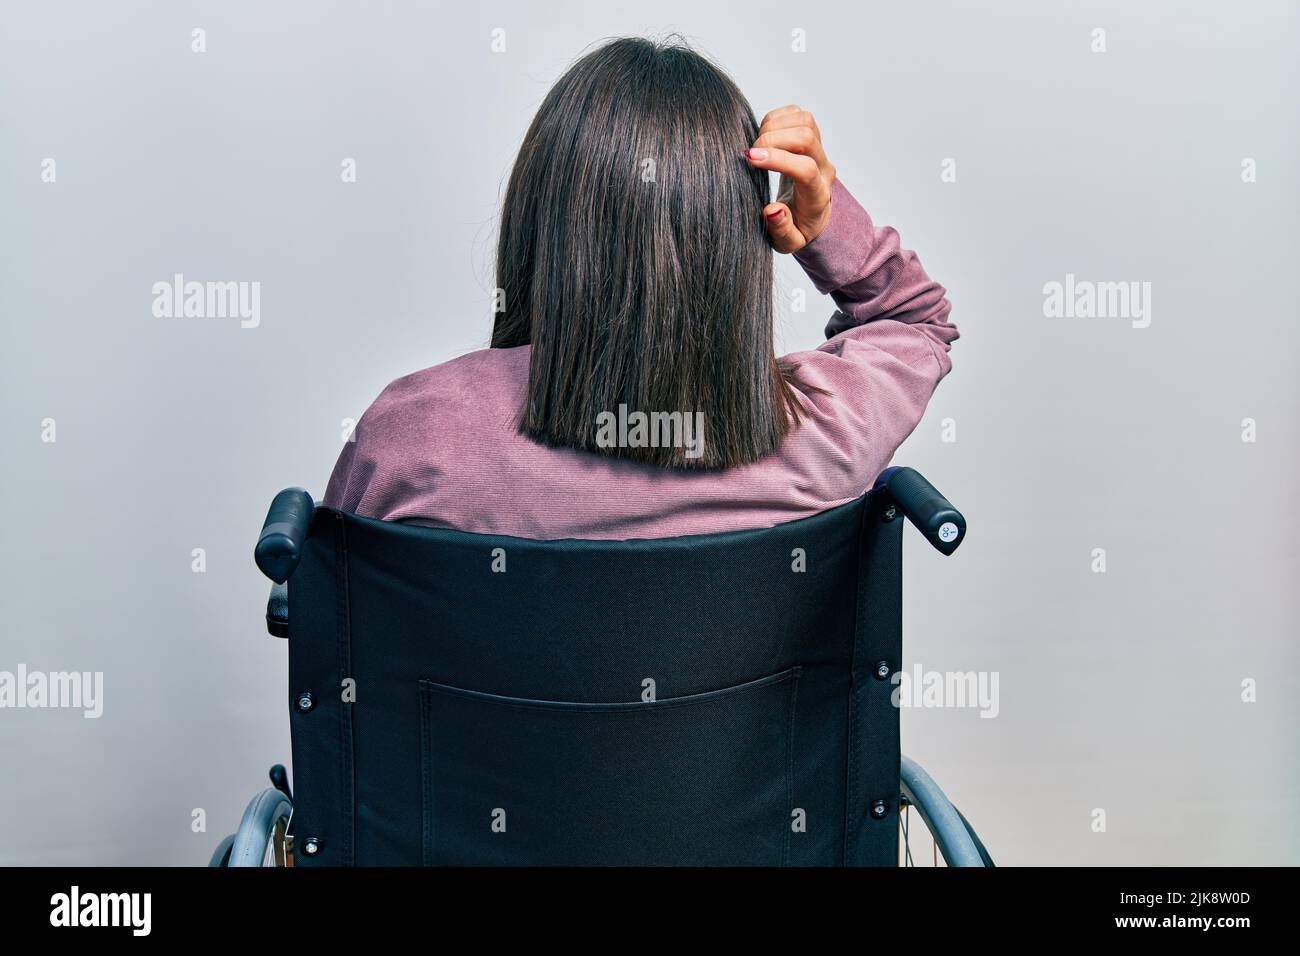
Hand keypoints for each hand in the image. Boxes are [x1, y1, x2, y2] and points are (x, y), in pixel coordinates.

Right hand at [745, 105, 835, 253]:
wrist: (809, 213)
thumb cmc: (795, 228)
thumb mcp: (788, 242)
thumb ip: (781, 230)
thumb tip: (772, 210)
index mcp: (817, 196)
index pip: (806, 169)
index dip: (778, 160)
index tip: (749, 159)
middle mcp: (824, 168)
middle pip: (807, 137)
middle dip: (772, 138)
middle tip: (749, 154)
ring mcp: (820, 148)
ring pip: (804, 120)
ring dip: (774, 126)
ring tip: (757, 144)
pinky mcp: (811, 134)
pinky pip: (797, 114)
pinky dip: (776, 118)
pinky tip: (763, 135)